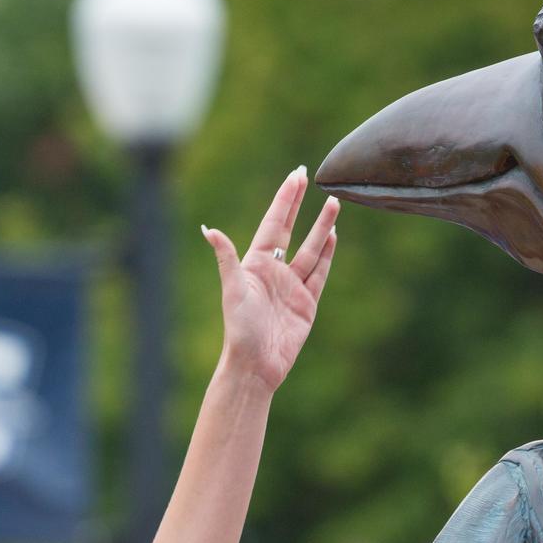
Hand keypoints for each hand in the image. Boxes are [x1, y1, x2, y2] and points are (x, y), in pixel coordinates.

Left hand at [202, 166, 339, 392]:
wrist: (255, 365)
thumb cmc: (239, 330)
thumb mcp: (232, 290)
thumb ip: (226, 258)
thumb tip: (209, 230)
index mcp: (256, 264)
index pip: (273, 223)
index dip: (284, 199)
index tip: (295, 176)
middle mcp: (275, 271)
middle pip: (290, 229)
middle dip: (299, 204)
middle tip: (308, 176)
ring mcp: (292, 287)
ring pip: (310, 249)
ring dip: (321, 227)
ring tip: (333, 203)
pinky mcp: (307, 304)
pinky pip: (320, 274)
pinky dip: (327, 255)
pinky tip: (333, 237)